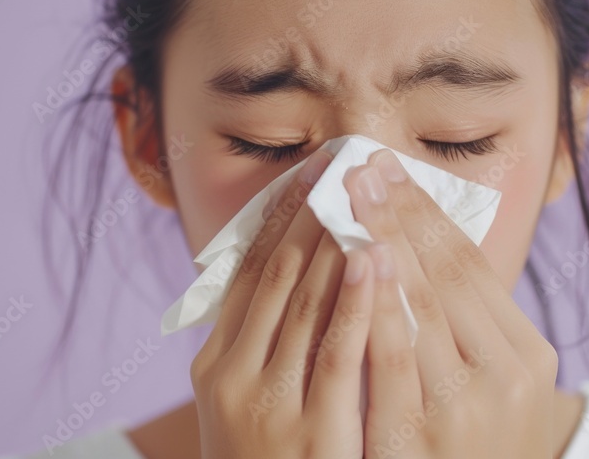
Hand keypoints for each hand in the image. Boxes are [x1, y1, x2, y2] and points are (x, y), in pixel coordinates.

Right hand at [191, 150, 376, 458]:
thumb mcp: (256, 400)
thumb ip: (274, 343)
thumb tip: (313, 274)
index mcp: (216, 362)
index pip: (251, 270)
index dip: (280, 217)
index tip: (309, 171)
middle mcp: (232, 375)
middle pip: (278, 274)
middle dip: (314, 211)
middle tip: (342, 158)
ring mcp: (267, 405)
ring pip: (304, 302)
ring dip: (334, 238)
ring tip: (358, 186)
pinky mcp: (309, 434)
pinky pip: (335, 354)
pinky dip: (353, 301)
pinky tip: (372, 256)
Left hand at [343, 149, 559, 458]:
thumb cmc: (468, 449)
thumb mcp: (487, 387)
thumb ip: (465, 327)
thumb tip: (417, 249)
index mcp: (527, 356)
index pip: (470, 267)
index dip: (428, 213)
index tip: (394, 170)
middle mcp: (509, 375)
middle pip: (446, 274)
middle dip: (400, 212)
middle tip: (363, 162)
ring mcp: (469, 407)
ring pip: (424, 303)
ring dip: (384, 239)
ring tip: (350, 191)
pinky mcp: (424, 436)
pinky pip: (396, 356)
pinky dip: (377, 301)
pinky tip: (355, 257)